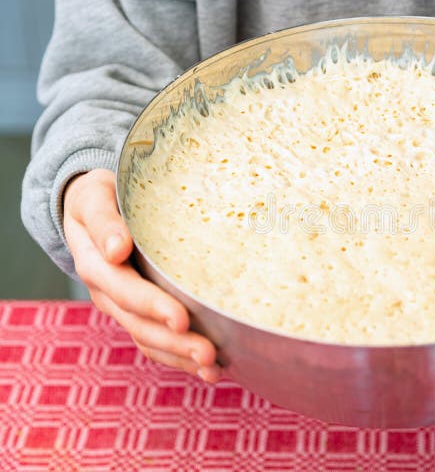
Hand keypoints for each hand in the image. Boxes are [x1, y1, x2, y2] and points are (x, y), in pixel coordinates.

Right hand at [63, 169, 219, 381]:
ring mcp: (123, 306)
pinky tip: (209, 368)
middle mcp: (107, 292)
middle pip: (140, 324)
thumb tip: (116, 248)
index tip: (180, 319)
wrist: (92, 206)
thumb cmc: (98, 196)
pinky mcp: (139, 312)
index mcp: (94, 263)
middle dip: (175, 342)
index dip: (152, 306)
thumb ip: (103, 220)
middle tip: (208, 353)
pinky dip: (180, 358)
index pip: (125, 290)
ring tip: (212, 368)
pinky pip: (157, 342)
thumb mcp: (93, 197)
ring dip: (180, 358)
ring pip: (149, 340)